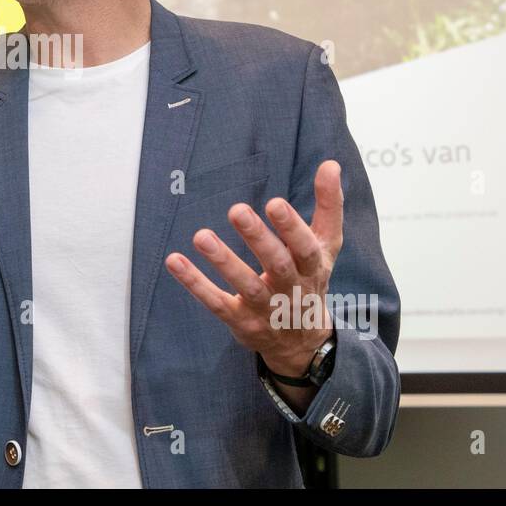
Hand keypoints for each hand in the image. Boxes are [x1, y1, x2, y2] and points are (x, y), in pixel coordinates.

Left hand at [164, 160, 342, 375]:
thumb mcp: (326, 245)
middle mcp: (290, 289)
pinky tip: (175, 261)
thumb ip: (328, 205)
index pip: (306, 248)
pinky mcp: (241, 321)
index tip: (274, 203)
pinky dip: (196, 284)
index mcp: (312, 267)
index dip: (291, 228)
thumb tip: (330, 164)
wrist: (303, 341)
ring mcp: (265, 308)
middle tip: (237, 211)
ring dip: (223, 261)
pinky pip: (217, 303)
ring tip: (201, 236)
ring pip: (245, 286)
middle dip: (258, 239)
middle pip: (276, 265)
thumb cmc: (310, 279)